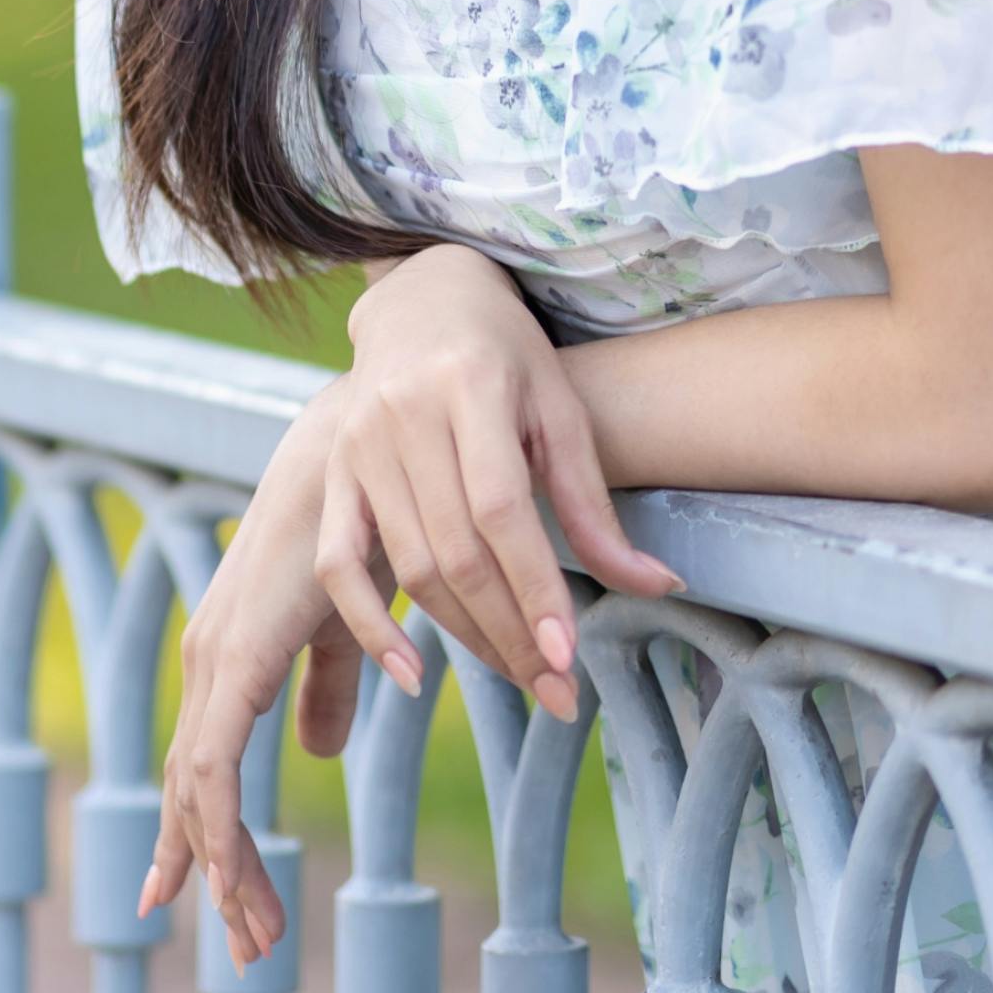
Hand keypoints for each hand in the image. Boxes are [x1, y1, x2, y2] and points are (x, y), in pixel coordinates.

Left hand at [142, 393, 364, 966]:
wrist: (364, 444)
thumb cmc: (365, 518)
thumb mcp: (346, 624)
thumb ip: (328, 682)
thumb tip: (319, 752)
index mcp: (231, 656)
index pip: (206, 769)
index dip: (211, 843)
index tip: (232, 908)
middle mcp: (209, 659)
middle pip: (191, 794)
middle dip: (215, 876)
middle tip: (250, 949)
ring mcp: (214, 658)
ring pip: (195, 793)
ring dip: (222, 870)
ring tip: (257, 936)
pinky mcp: (234, 656)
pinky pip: (213, 763)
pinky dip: (225, 825)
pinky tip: (251, 868)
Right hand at [315, 246, 680, 718]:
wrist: (423, 302)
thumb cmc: (509, 359)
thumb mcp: (561, 413)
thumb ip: (594, 506)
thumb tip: (660, 587)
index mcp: (471, 386)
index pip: (500, 507)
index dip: (534, 586)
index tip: (567, 656)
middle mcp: (404, 413)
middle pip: (454, 549)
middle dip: (509, 632)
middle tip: (556, 691)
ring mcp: (358, 443)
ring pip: (408, 565)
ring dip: (466, 637)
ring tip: (521, 676)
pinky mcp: (332, 471)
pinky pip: (340, 564)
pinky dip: (370, 627)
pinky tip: (412, 674)